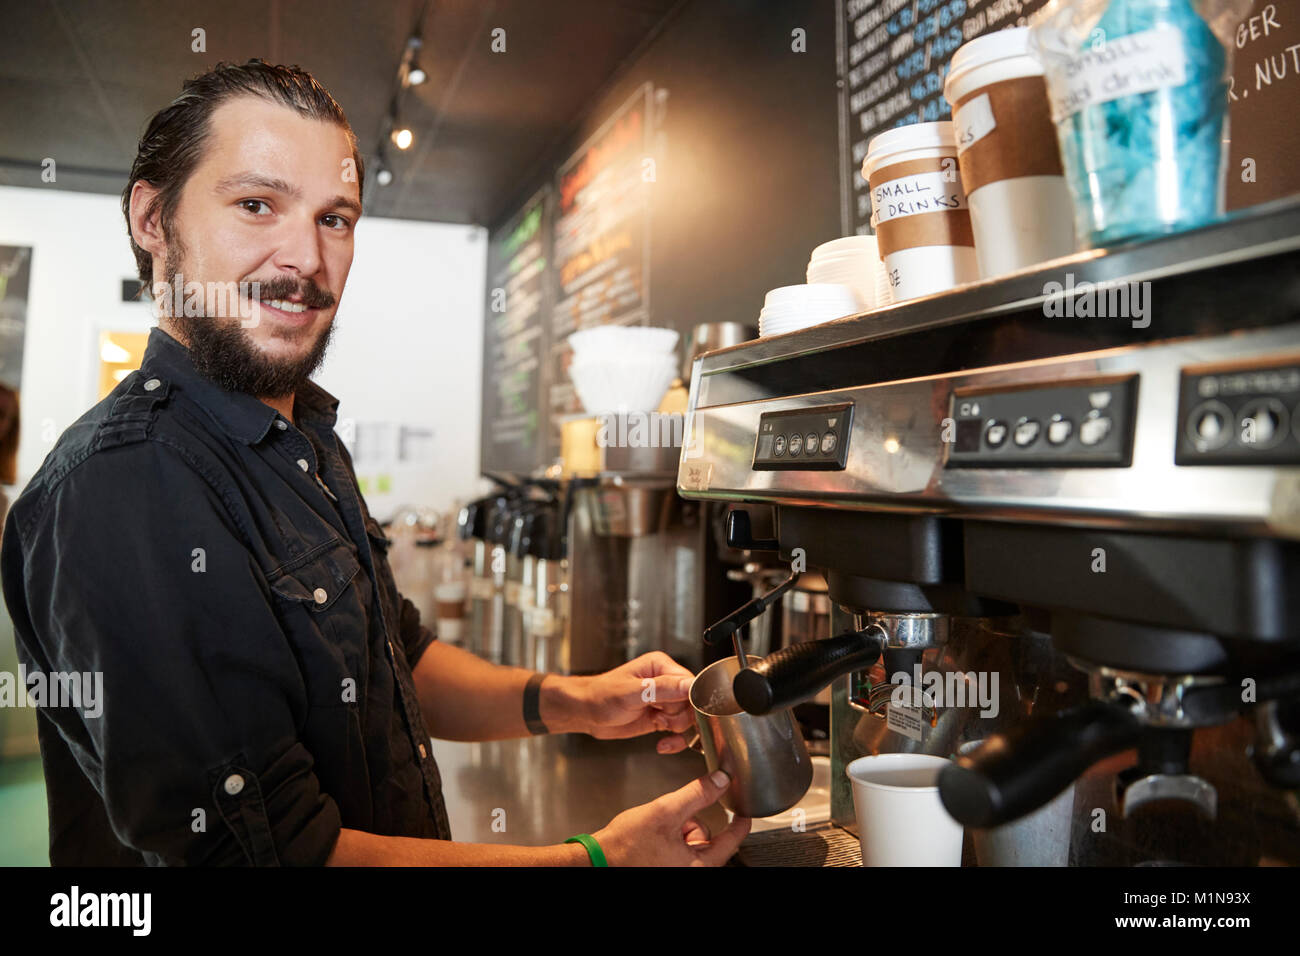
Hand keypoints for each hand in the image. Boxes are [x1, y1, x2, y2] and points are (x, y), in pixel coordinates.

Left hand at [573, 652, 696, 752]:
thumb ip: (663, 689)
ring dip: (677, 729)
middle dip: (680, 717)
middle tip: (660, 719)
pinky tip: (663, 744)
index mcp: (661, 667)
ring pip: (688, 719)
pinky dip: (675, 740)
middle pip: (692, 703)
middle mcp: (666, 683)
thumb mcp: (632, 693)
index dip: (691, 701)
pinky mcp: (661, 718)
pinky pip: (679, 731)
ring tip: (657, 726)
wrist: (586, 713)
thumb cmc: (601, 696)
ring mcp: (664, 702)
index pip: (691, 683)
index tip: (682, 713)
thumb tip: (691, 685)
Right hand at [591, 770, 751, 865]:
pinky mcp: (665, 867)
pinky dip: (669, 835)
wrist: (597, 861)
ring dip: (678, 827)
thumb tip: (719, 781)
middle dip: (691, 822)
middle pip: (706, 838)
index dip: (739, 822)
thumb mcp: (665, 812)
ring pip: (691, 840)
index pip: (731, 841)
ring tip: (656, 828)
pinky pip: (677, 847)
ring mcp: (677, 870)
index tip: (744, 812)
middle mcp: (691, 871)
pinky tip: (652, 834)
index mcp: (698, 866)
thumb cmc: (625, 847)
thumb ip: (696, 795)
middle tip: (672, 817)